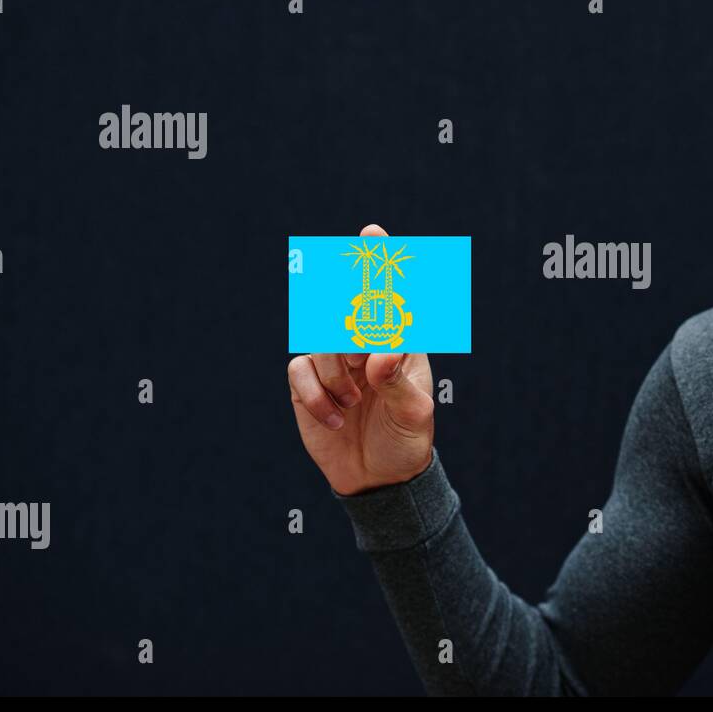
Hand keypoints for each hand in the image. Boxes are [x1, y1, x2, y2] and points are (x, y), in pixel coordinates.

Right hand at [288, 223, 435, 493]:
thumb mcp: (413, 414)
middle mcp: (365, 344)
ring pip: (320, 342)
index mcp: (400, 343)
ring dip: (335, 377)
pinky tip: (336, 420)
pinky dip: (316, 397)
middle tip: (364, 368)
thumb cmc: (405, 441)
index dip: (379, 263)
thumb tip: (379, 354)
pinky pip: (298, 370)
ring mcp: (334, 361)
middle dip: (351, 338)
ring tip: (353, 406)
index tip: (372, 232)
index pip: (390, 297)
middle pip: (346, 313)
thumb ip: (397, 381)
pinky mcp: (308, 382)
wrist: (377, 479)